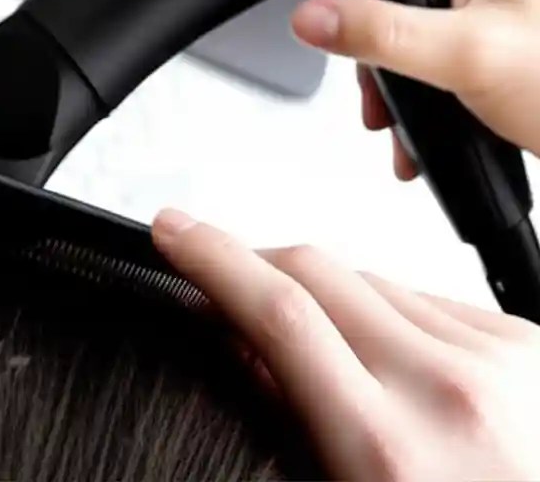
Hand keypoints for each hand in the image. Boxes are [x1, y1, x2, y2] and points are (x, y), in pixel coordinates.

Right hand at [151, 209, 539, 481]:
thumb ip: (293, 423)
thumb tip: (247, 348)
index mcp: (388, 447)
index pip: (279, 314)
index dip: (212, 259)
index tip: (174, 230)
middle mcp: (447, 389)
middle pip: (319, 273)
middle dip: (256, 262)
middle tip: (221, 271)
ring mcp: (500, 358)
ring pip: (375, 283)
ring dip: (333, 300)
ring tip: (331, 354)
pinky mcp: (531, 342)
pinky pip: (434, 301)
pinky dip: (397, 317)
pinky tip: (396, 359)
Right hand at [290, 0, 539, 178]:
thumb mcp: (462, 57)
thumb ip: (379, 35)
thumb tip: (310, 17)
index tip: (350, 45)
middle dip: (381, 63)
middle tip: (382, 104)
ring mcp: (501, 5)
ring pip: (418, 36)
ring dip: (404, 88)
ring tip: (406, 129)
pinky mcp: (507, 43)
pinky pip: (447, 60)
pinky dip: (433, 98)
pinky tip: (433, 131)